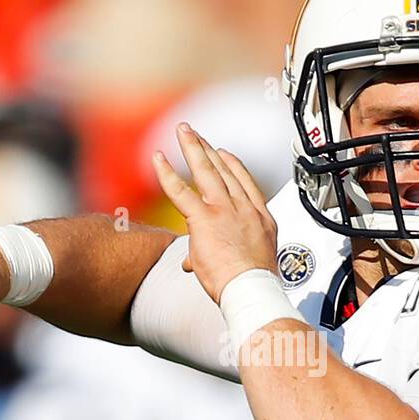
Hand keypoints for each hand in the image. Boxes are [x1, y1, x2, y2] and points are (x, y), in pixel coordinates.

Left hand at [152, 123, 277, 303]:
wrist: (251, 288)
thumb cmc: (250, 282)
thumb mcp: (244, 264)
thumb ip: (216, 256)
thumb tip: (191, 262)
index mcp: (260, 217)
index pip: (245, 183)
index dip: (233, 165)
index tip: (224, 153)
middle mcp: (243, 208)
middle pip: (225, 170)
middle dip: (209, 150)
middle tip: (197, 135)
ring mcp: (224, 209)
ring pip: (206, 171)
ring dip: (193, 147)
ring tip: (183, 131)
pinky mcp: (204, 217)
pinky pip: (180, 189)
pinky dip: (167, 172)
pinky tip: (158, 158)